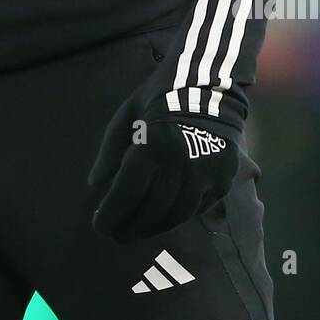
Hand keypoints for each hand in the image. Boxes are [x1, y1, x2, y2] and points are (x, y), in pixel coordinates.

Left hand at [88, 101, 238, 242]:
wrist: (209, 84)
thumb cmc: (159, 97)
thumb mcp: (128, 114)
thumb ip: (110, 150)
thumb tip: (95, 184)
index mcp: (152, 145)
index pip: (127, 194)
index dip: (111, 216)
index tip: (100, 227)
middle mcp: (180, 161)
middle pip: (150, 210)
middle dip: (129, 227)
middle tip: (117, 236)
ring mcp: (205, 171)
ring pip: (176, 215)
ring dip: (154, 228)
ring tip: (139, 232)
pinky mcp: (224, 176)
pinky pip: (198, 207)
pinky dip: (179, 217)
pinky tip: (166, 218)